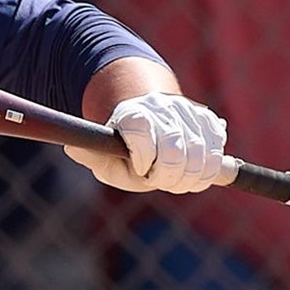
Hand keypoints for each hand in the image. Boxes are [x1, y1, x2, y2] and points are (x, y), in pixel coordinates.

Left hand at [65, 91, 226, 193]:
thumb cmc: (123, 147)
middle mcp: (161, 107)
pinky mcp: (207, 119)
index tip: (140, 170)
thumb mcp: (102, 155)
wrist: (148, 118)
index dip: (143, 157)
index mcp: (132, 113)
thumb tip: (72, 148)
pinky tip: (193, 172)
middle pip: (176, 145)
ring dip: (192, 176)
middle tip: (160, 182)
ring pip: (202, 150)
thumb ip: (90, 155)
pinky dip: (209, 169)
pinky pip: (218, 148)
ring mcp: (188, 111)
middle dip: (169, 174)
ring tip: (177, 181)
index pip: (141, 131)